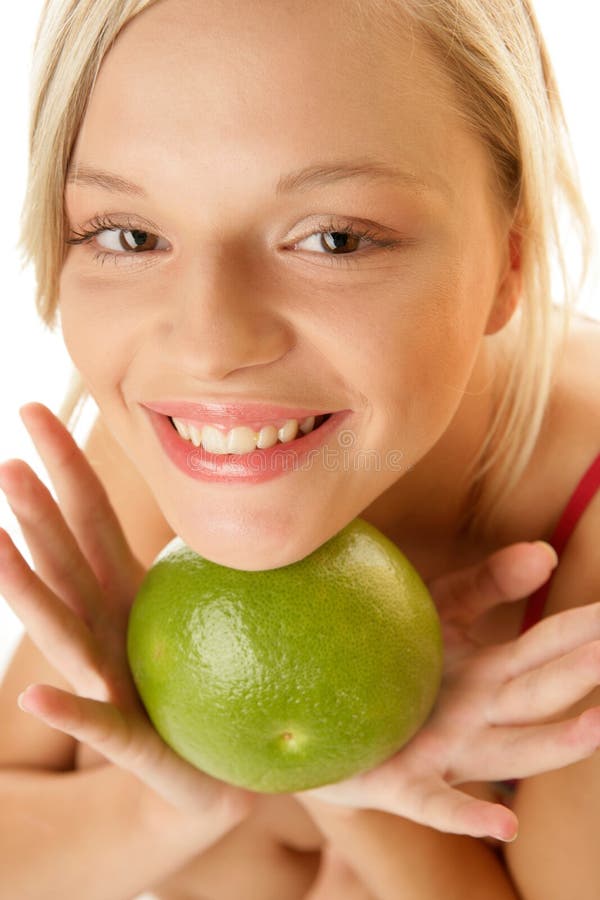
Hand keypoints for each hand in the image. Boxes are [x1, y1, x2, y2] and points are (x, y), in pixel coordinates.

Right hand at [0, 402, 254, 836]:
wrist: (227, 768)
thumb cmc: (233, 677)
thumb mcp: (243, 598)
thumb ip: (254, 553)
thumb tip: (307, 490)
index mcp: (127, 590)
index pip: (90, 516)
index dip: (65, 466)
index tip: (35, 412)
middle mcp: (104, 626)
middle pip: (63, 560)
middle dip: (34, 513)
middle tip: (9, 462)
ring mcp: (106, 680)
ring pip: (61, 630)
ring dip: (26, 592)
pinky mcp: (128, 737)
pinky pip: (100, 725)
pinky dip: (68, 711)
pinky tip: (39, 699)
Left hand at [295, 544, 599, 840]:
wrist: (327, 717)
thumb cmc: (393, 660)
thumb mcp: (440, 611)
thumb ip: (488, 584)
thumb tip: (547, 553)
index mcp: (493, 674)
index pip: (551, 644)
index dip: (589, 626)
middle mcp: (482, 716)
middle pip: (541, 693)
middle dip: (582, 672)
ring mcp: (449, 752)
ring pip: (512, 751)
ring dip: (555, 743)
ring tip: (596, 725)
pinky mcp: (405, 784)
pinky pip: (439, 804)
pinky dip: (470, 815)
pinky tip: (505, 823)